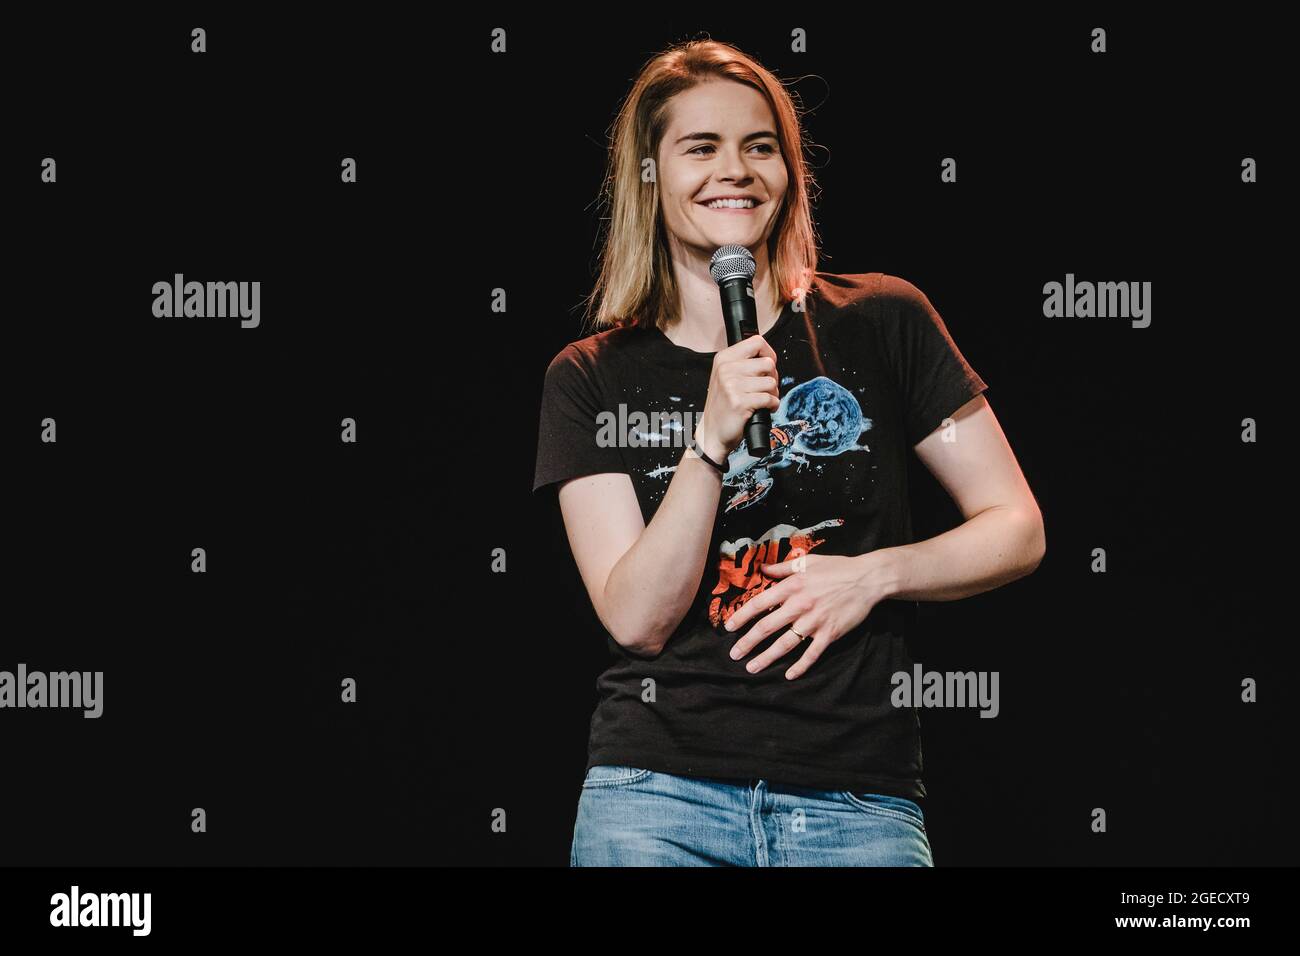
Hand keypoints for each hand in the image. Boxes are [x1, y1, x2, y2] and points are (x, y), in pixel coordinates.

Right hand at [695, 334, 780, 459]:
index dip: (769, 353)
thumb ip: (743, 363)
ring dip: (773, 394)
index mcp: (723, 359)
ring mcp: (732, 385)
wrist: (712, 432)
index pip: (757, 342)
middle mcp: (726, 369)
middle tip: (765, 388)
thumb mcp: (726, 377)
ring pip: (771, 382)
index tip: (767, 367)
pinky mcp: (740, 402)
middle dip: (773, 377)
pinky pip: (769, 399)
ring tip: (762, 400)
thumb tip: (770, 357)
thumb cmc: (724, 405)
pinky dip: (772, 405)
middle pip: (768, 363)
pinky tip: (764, 409)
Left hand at [722, 553, 889, 679]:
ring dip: (766, 658)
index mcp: (791, 587)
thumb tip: (762, 569)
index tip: (729, 627)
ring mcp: (814, 621)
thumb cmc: (837, 568)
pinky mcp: (830, 633)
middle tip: (734, 654)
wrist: (867, 579)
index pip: (759, 604)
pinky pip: (812, 653)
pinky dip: (800, 666)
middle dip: (748, 643)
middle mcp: (799, 605)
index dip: (742, 616)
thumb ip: (783, 568)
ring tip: (752, 667)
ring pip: (785, 644)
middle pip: (767, 627)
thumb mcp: (807, 562)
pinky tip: (789, 675)